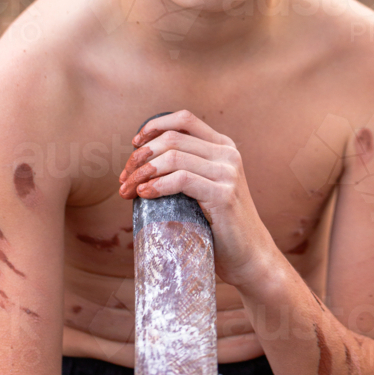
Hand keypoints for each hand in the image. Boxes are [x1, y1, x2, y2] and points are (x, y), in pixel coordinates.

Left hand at [119, 110, 275, 287]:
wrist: (249, 255)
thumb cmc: (219, 224)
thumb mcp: (205, 186)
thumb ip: (186, 168)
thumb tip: (141, 159)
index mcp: (223, 146)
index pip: (184, 119)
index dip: (155, 126)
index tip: (134, 145)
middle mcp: (227, 154)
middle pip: (173, 139)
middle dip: (141, 156)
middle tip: (124, 178)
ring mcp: (227, 173)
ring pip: (173, 157)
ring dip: (143, 172)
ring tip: (128, 190)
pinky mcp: (223, 194)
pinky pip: (181, 179)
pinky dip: (157, 184)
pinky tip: (144, 194)